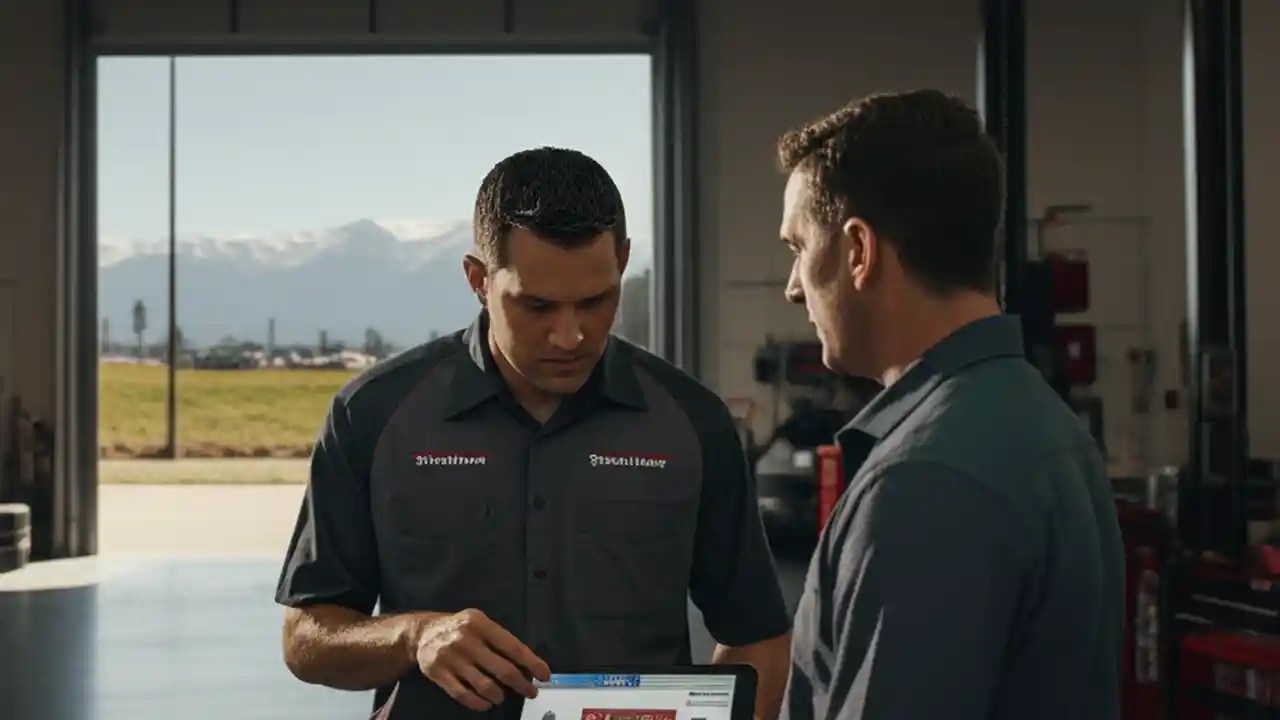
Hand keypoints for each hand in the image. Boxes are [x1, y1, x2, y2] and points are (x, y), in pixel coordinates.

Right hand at [411, 609, 550, 711]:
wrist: (421, 633)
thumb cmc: (459, 628)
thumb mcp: (479, 622)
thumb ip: (499, 638)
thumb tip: (527, 663)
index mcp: (480, 624)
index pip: (512, 646)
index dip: (531, 662)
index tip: (544, 675)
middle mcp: (466, 640)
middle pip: (502, 669)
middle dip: (521, 684)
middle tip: (531, 692)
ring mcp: (451, 658)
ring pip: (484, 685)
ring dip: (499, 696)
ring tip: (503, 697)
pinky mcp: (438, 673)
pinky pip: (463, 694)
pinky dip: (478, 703)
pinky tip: (487, 703)